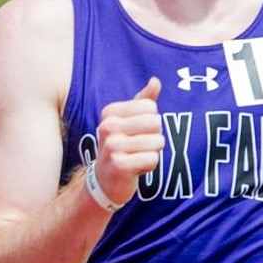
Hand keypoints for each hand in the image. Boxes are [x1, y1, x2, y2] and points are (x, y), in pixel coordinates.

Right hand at [92, 78, 163, 204]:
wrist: (104, 181)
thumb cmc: (121, 147)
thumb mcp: (128, 122)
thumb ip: (143, 100)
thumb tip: (156, 81)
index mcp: (109, 112)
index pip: (150, 107)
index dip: (150, 122)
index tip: (135, 133)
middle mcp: (108, 127)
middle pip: (156, 122)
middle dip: (154, 137)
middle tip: (139, 147)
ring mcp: (112, 146)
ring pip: (157, 142)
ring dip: (152, 153)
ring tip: (136, 157)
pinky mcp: (120, 165)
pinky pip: (153, 159)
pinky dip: (149, 166)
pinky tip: (135, 169)